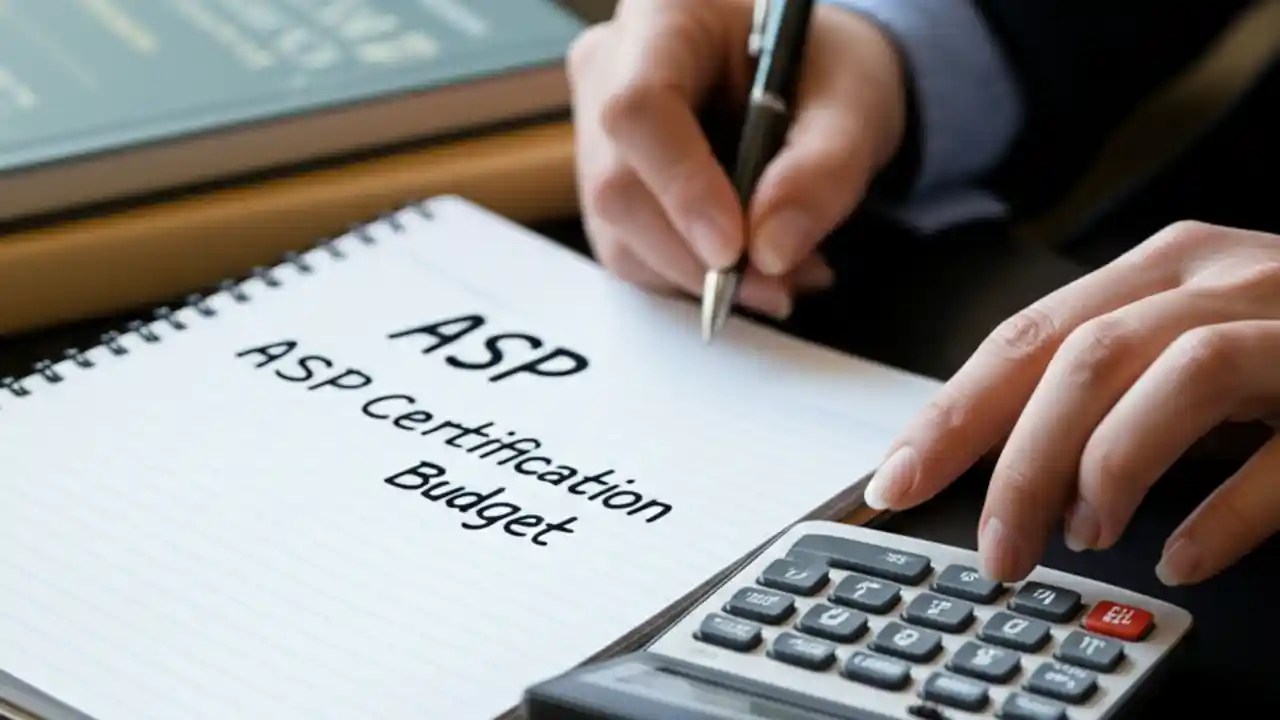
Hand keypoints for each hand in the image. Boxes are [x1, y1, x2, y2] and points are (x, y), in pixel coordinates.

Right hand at [567, 0, 907, 318]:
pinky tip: (751, 267)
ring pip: (619, 233)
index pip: (641, 108)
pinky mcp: (606, 189)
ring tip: (782, 274)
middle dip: (696, 255)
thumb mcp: (853, 108)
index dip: (681, 186)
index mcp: (665, 16)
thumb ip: (822, 173)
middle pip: (618, 184)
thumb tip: (770, 252)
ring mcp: (596, 134)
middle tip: (778, 284)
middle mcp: (610, 70)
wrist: (809, 84)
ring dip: (700, 276)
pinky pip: (631, 254)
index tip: (733, 250)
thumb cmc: (825, 73)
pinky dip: (692, 278)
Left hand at [863, 221, 1279, 584]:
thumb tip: (996, 455)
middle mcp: (1219, 279)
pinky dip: (1224, 507)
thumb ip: (1101, 379)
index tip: (895, 483)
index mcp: (1159, 269)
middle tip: (996, 549)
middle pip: (1078, 359)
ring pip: (1167, 377)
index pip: (1022, 339)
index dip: (950, 415)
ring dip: (1107, 469)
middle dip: (1015, 462)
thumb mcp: (1183, 340)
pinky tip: (1182, 554)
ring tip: (1083, 537)